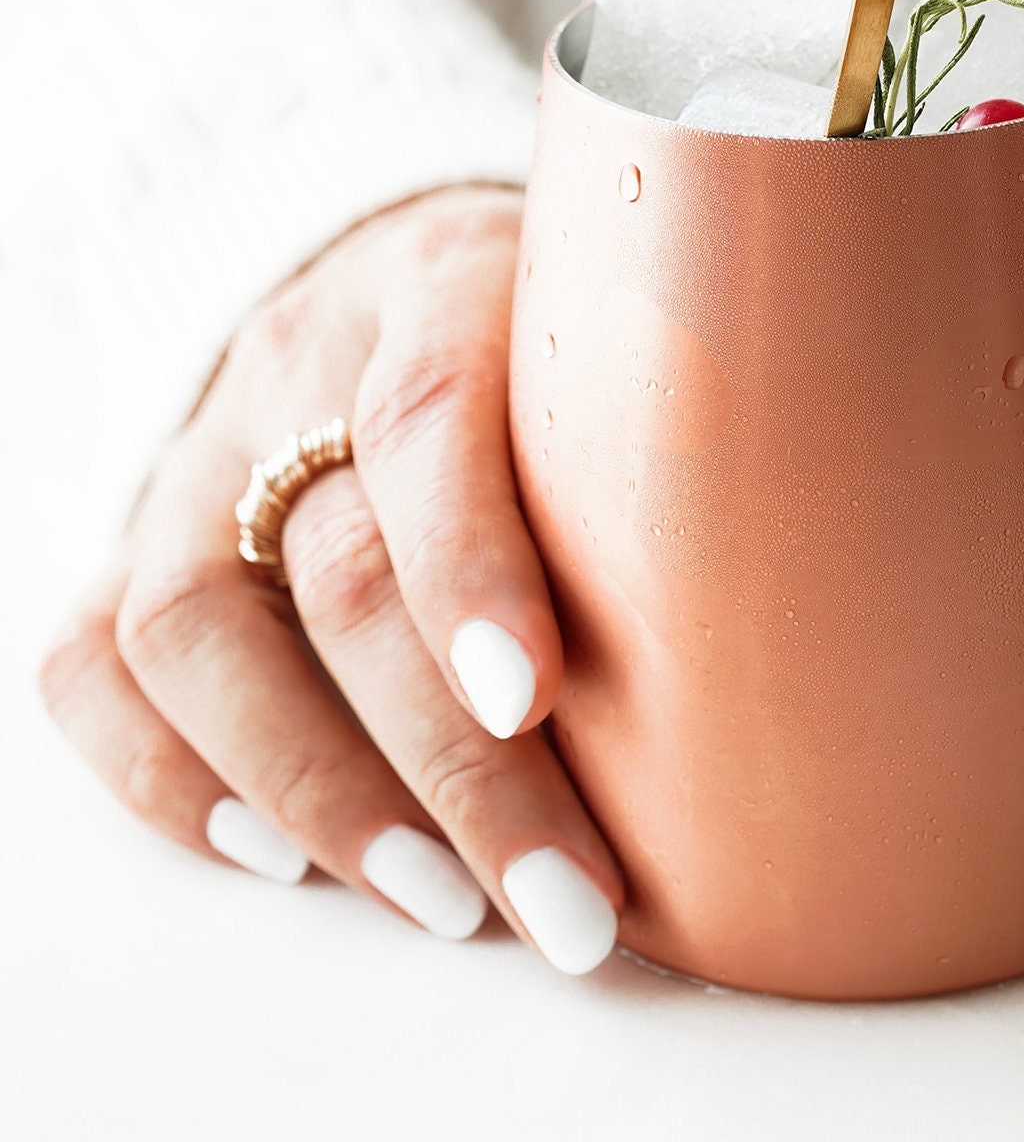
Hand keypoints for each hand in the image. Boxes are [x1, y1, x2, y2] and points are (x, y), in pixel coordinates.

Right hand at [38, 186, 624, 973]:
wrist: (412, 251)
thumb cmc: (564, 317)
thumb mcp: (628, 317)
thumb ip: (680, 418)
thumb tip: (800, 629)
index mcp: (450, 278)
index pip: (435, 413)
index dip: (474, 564)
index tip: (538, 702)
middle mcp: (310, 351)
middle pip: (339, 564)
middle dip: (452, 760)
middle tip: (565, 898)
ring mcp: (210, 442)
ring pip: (192, 625)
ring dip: (317, 789)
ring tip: (441, 902)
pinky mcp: (146, 522)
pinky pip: (92, 653)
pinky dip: (168, 774)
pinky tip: (281, 857)